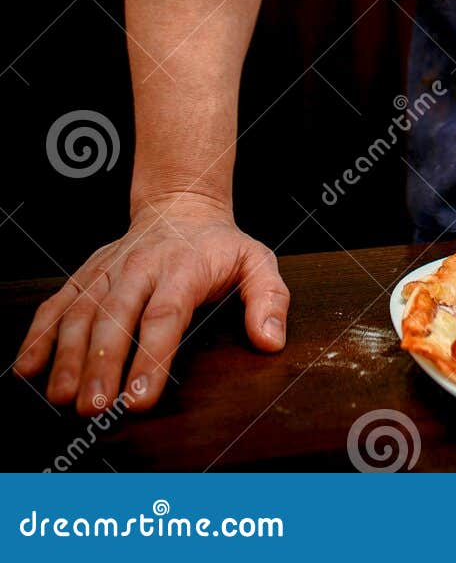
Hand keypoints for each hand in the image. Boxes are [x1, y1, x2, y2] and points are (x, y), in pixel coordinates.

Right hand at [13, 194, 289, 414]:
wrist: (181, 205)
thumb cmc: (220, 246)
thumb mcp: (257, 261)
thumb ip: (269, 299)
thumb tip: (270, 340)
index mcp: (184, 267)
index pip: (165, 315)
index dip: (151, 358)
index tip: (139, 397)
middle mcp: (141, 266)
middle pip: (116, 315)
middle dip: (102, 363)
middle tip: (93, 407)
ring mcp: (109, 270)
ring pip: (82, 310)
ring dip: (67, 354)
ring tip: (62, 396)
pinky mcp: (87, 274)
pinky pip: (58, 302)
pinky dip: (39, 334)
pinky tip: (27, 367)